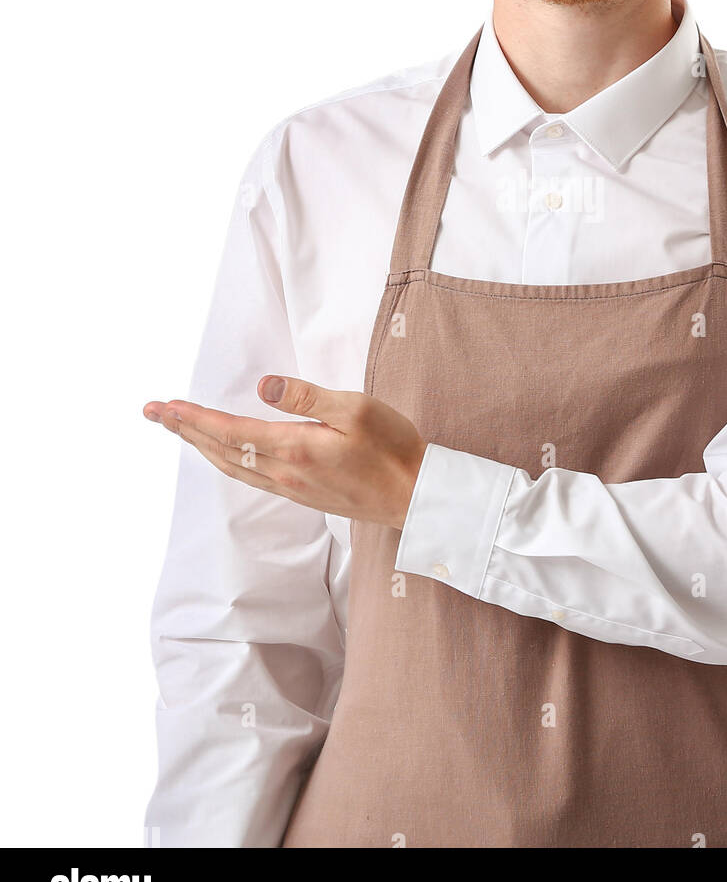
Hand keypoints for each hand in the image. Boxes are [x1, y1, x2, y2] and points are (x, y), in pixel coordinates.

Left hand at [143, 376, 427, 528]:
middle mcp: (285, 473)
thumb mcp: (355, 409)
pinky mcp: (304, 495)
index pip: (229, 431)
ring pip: (233, 467)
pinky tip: (226, 455)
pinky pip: (250, 477)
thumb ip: (306, 397)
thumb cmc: (393, 448)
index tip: (165, 406)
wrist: (416, 496)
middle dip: (185, 431)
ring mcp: (293, 487)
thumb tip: (263, 385)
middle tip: (155, 413)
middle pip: (221, 451)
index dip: (194, 418)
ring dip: (202, 447)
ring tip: (182, 430)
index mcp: (293, 448)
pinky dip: (227, 461)